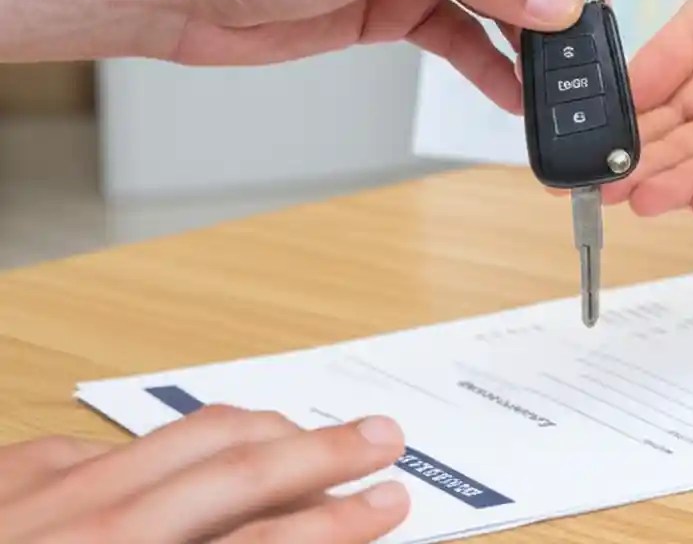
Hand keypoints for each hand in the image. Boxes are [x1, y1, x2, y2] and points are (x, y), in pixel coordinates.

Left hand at [0, 406, 408, 543]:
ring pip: (181, 435)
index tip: (388, 505)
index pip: (261, 539)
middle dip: (322, 451)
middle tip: (380, 439)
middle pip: (237, 467)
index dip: (336, 521)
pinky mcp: (9, 475)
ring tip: (309, 425)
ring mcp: (48, 494)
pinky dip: (162, 444)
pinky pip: (104, 444)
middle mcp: (96, 528)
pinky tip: (180, 451)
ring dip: (259, 427)